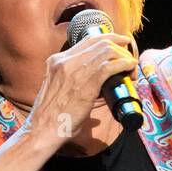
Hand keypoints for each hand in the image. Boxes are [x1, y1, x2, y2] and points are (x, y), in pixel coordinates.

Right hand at [26, 31, 136, 151]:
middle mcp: (65, 60)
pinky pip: (112, 65)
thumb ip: (74, 85)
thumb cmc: (50, 118)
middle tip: (129, 56)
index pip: (87, 40)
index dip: (107, 40)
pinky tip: (130, 70)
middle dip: (119, 45)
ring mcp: (75, 68)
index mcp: (56, 61)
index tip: (118, 47)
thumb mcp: (58, 92)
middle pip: (100, 40)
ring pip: (108, 49)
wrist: (41, 130)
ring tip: (131, 67)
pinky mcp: (86, 81)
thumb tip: (99, 92)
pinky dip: (125, 64)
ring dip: (124, 56)